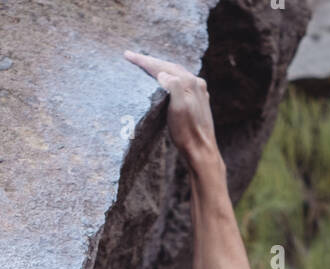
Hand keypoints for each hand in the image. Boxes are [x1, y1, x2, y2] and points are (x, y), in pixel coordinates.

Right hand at [124, 49, 217, 164]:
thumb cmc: (187, 132)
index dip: (144, 61)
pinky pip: (181, 82)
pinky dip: (170, 78)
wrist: (201, 150)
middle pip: (169, 67)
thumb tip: (162, 74)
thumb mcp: (179, 108)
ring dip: (160, 68)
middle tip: (133, 57)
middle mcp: (196, 83)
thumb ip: (173, 85)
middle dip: (150, 62)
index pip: (162, 67)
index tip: (128, 55)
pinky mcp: (198, 101)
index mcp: (189, 82)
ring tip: (147, 65)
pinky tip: (166, 81)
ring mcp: (198, 91)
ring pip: (176, 73)